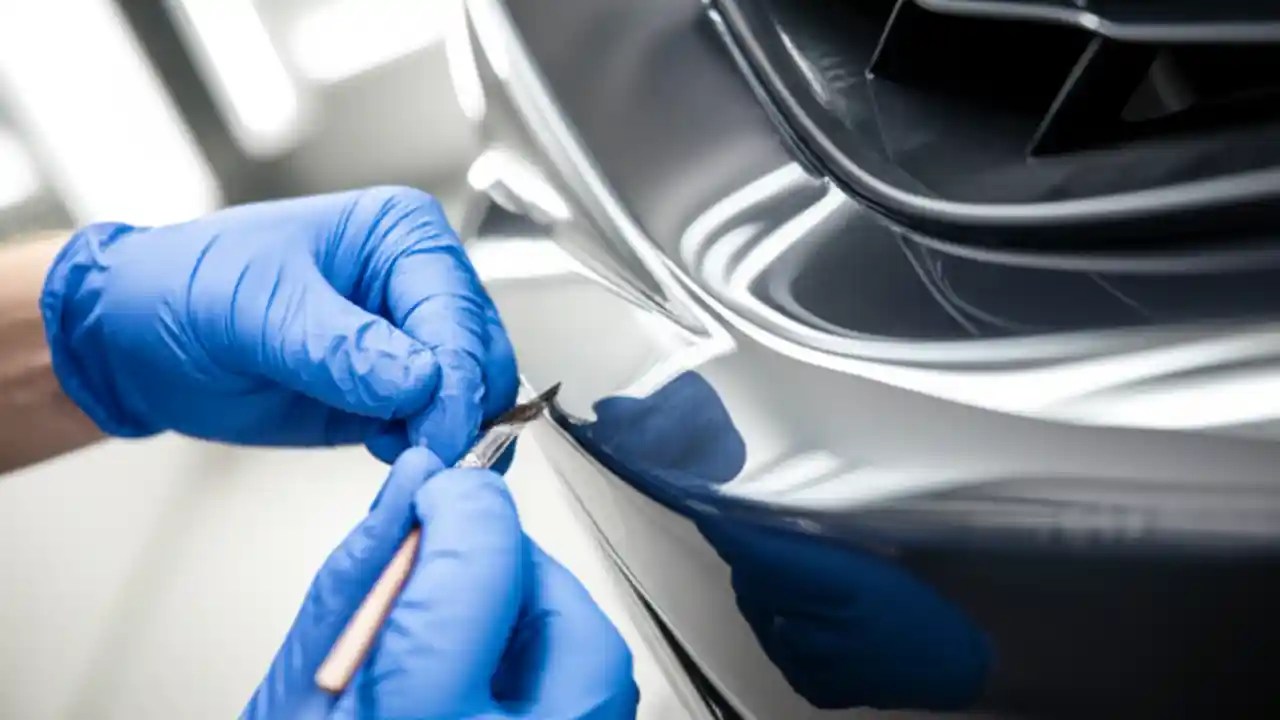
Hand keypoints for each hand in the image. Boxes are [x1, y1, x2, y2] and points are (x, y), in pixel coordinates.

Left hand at [40, 187, 516, 461]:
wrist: (136, 339)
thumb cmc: (184, 289)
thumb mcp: (254, 308)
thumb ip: (337, 345)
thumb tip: (417, 380)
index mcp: (402, 237)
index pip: (457, 313)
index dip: (457, 381)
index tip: (440, 436)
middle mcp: (418, 286)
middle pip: (482, 358)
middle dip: (465, 414)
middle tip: (430, 461)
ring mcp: (410, 344)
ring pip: (473, 401)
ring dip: (451, 439)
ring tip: (409, 463)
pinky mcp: (393, 398)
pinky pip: (436, 431)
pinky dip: (427, 454)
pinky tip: (393, 461)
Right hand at [243, 448, 638, 718]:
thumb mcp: (298, 691)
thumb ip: (360, 579)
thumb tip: (413, 491)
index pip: (478, 578)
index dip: (466, 511)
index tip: (447, 492)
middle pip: (573, 634)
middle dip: (519, 575)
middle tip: (461, 564)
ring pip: (596, 681)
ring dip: (538, 629)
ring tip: (463, 636)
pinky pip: (584, 714)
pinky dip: (546, 681)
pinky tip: (485, 685)